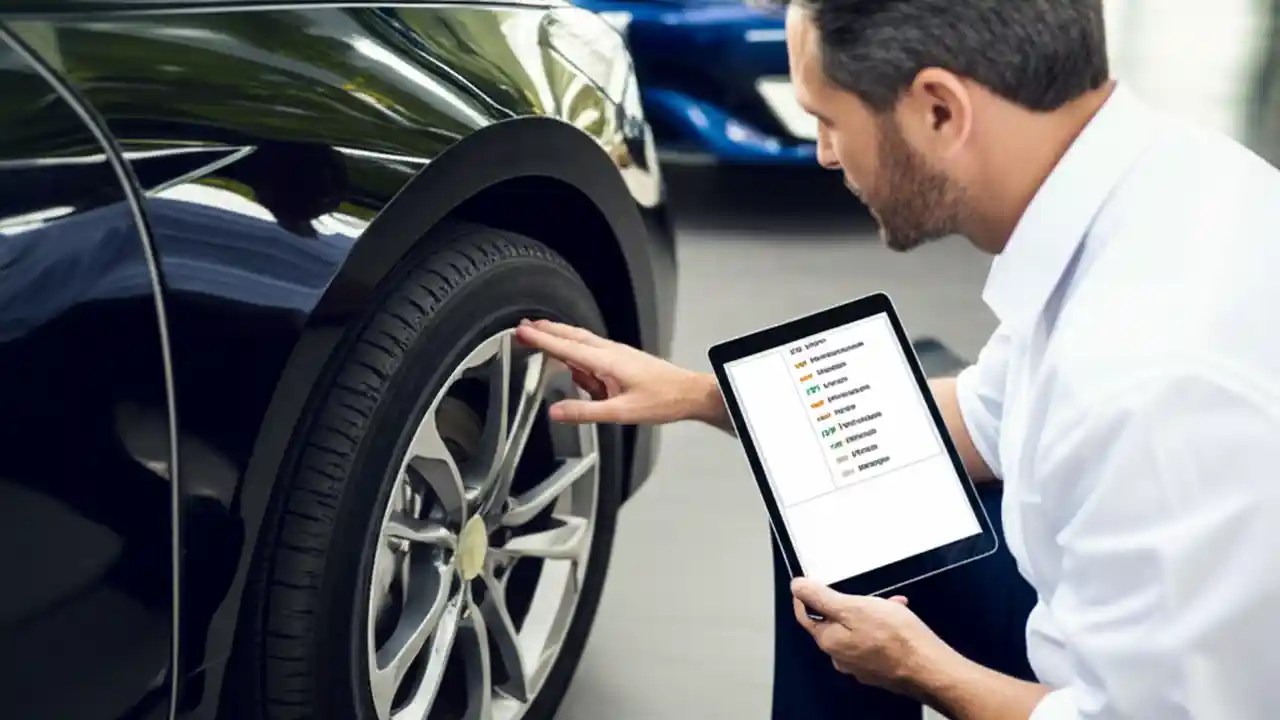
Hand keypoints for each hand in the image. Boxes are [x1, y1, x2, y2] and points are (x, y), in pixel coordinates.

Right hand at [513, 319, 724, 426]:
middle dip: (547, 330)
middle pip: (572, 336)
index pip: (566, 347)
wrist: (689, 393)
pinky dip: (576, 349)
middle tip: (524, 326)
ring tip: (542, 335)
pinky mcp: (623, 360)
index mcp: (607, 361)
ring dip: (561, 336)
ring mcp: (618, 354)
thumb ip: (586, 412)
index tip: (521, 330)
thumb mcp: (621, 413)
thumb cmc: (663, 400)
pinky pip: (593, 351)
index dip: (542, 339)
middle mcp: (611, 352)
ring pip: (582, 341)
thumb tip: (557, 411)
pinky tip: (574, 359)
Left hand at [791, 579, 951, 694]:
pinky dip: (882, 627)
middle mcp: (840, 657)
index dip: (804, 597)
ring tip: (890, 603)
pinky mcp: (879, 669)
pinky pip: (873, 642)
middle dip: (846, 603)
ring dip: (869, 613)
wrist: (928, 667)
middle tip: (863, 592)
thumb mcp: (852, 607)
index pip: (805, 616)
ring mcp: (860, 666)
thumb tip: (797, 586)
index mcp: (829, 641)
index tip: (807, 583)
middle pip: (833, 623)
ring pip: (857, 630)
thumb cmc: (892, 636)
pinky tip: (899, 616)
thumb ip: (821, 597)